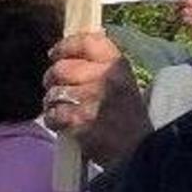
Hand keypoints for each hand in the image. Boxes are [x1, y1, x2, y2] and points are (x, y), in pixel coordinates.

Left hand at [44, 32, 152, 167]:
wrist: (140, 150)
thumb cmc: (126, 114)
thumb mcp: (122, 81)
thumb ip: (98, 63)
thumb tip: (65, 47)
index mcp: (117, 64)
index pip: (85, 42)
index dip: (64, 47)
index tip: (55, 54)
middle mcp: (106, 78)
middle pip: (60, 68)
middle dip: (51, 78)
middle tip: (56, 87)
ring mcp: (93, 100)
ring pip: (54, 92)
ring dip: (52, 101)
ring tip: (62, 108)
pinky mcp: (81, 121)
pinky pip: (53, 114)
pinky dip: (53, 120)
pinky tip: (62, 123)